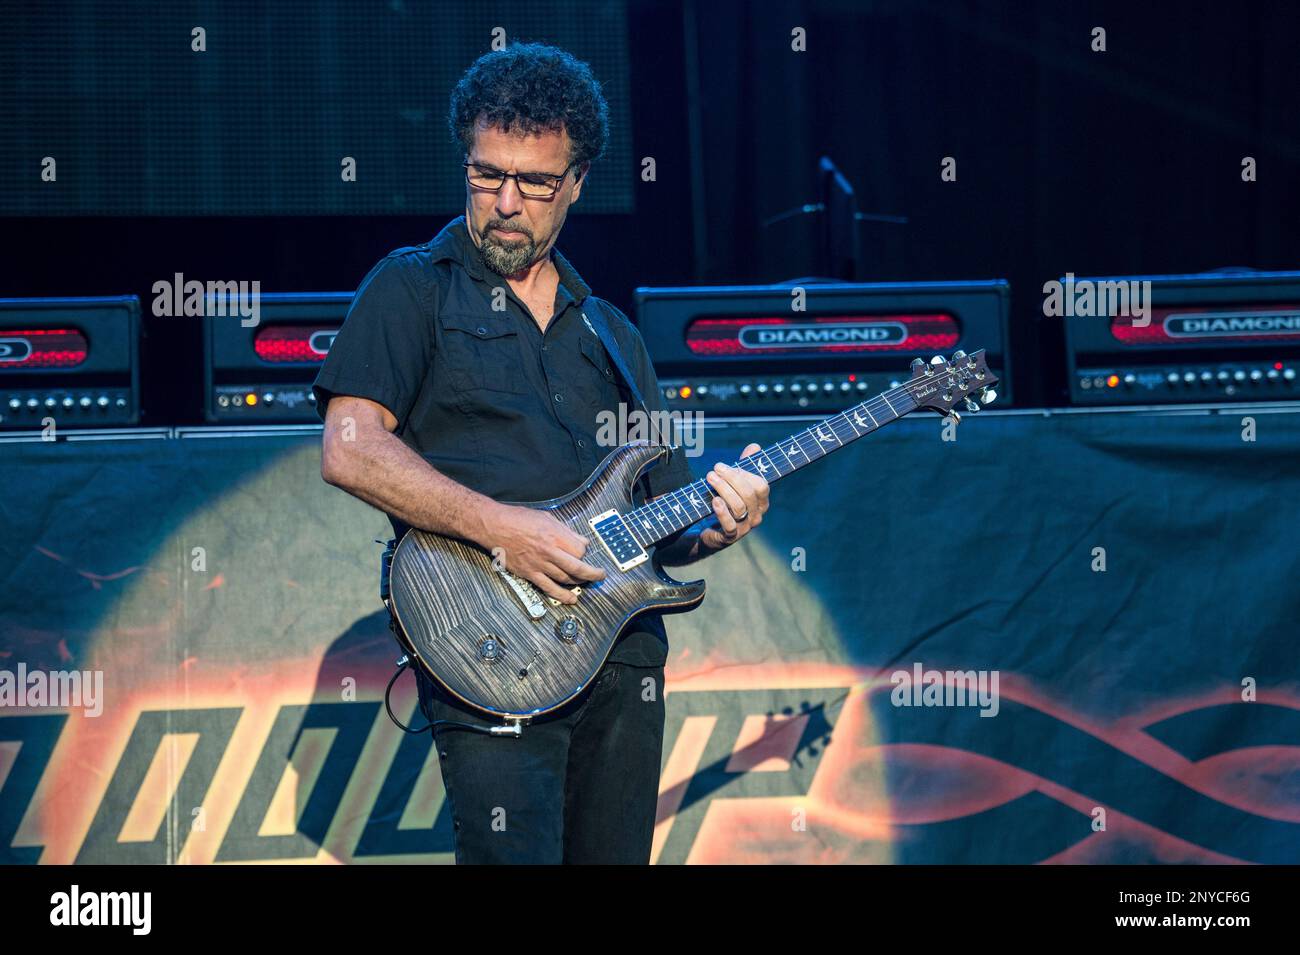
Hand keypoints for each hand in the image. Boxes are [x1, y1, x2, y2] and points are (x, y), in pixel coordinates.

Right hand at [479, 504, 605, 604]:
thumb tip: (581, 541)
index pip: (580, 550)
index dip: (585, 552)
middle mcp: (548, 551)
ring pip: (565, 578)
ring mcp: (539, 564)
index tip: (585, 551)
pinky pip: (549, 588)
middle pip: (578, 567)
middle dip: (593, 573)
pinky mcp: (529, 573)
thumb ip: (565, 530)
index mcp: (554, 534)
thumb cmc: (518, 518)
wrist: (494, 526)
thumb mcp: (546, 517)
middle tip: (601, 575)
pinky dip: (562, 596)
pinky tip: (572, 599)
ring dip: (578, 582)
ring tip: (585, 582)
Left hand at [700, 443, 769, 550]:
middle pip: (749, 494)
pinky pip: (730, 525)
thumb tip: (755, 446)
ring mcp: (745, 527)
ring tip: (709, 479)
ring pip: (739, 507)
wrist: (709, 530)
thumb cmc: (725, 503)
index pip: (761, 485)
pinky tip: (714, 501)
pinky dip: (722, 512)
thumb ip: (745, 466)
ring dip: (723, 489)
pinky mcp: (731, 537)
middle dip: (731, 478)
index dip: (744, 474)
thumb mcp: (734, 484)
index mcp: (761, 501)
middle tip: (714, 469)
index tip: (727, 467)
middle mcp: (756, 515)